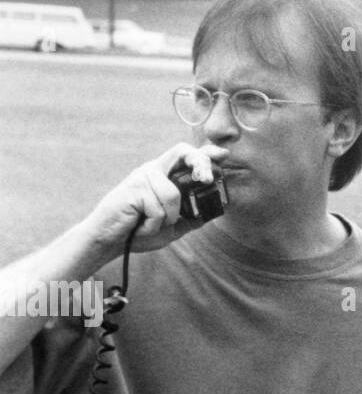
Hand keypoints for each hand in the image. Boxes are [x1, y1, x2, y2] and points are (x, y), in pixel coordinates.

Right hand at [79, 143, 229, 255]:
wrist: (106, 241)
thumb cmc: (137, 232)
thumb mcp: (171, 225)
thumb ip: (191, 215)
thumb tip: (216, 208)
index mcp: (163, 176)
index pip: (185, 155)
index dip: (205, 153)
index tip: (223, 154)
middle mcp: (153, 171)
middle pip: (182, 151)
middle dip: (200, 163)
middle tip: (206, 180)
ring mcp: (142, 177)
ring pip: (173, 194)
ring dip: (168, 218)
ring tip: (151, 225)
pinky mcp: (133, 189)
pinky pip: (159, 208)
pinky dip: (154, 224)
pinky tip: (140, 226)